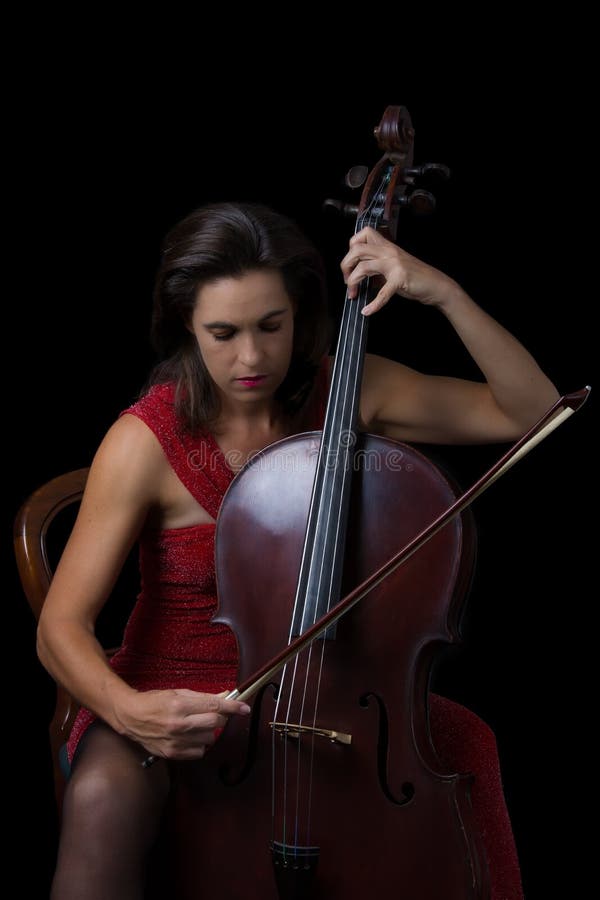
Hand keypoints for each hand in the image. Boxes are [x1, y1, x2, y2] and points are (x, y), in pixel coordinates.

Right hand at [115, 688, 250, 760]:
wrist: (130, 717)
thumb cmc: (154, 701)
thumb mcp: (178, 693)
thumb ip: (203, 697)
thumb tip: (226, 696)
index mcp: (180, 706)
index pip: (215, 706)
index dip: (233, 707)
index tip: (245, 708)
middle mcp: (179, 724)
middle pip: (215, 723)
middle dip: (218, 717)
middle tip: (211, 713)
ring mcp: (175, 741)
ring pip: (209, 739)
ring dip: (207, 731)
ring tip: (194, 725)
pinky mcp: (172, 754)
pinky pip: (199, 753)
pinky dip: (199, 745)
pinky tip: (189, 737)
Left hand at [340, 226, 459, 314]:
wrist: (437, 285)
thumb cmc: (415, 277)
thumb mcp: (393, 266)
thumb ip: (377, 265)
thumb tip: (358, 272)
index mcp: (387, 246)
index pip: (362, 235)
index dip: (351, 248)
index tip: (351, 264)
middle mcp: (389, 252)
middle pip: (357, 249)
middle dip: (346, 265)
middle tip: (347, 280)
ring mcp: (395, 264)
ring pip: (363, 266)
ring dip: (353, 282)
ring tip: (353, 294)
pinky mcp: (400, 279)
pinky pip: (382, 292)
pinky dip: (373, 304)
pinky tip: (368, 311)